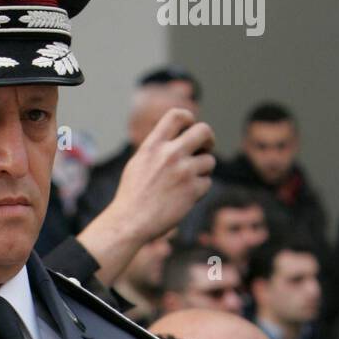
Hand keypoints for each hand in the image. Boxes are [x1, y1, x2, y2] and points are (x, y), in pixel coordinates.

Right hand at [110, 108, 215, 241]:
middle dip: (208, 139)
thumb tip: (179, 139)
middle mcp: (169, 155)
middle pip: (204, 131)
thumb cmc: (132, 196)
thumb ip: (157, 149)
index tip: (190, 128)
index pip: (177, 116)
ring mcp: (183, 172)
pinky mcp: (192, 190)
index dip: (189, 118)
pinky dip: (199, 190)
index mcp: (153, 146)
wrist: (129, 223)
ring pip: (209, 161)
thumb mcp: (138, 163)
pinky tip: (183, 198)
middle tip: (205, 149)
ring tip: (186, 183)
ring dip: (202, 171)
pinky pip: (207, 183)